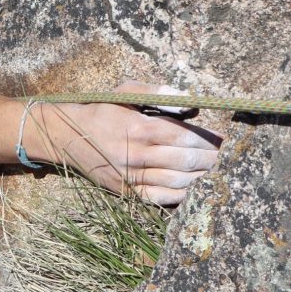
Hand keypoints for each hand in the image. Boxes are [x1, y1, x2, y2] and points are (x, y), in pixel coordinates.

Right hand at [34, 81, 222, 205]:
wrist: (66, 135)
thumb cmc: (101, 110)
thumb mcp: (125, 93)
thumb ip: (157, 93)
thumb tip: (190, 100)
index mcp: (139, 127)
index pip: (184, 136)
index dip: (207, 139)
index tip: (223, 140)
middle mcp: (136, 154)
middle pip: (185, 160)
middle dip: (210, 160)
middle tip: (224, 159)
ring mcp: (130, 175)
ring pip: (177, 181)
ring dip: (200, 178)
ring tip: (213, 174)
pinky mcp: (124, 191)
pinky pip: (159, 198)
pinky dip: (180, 196)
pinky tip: (192, 189)